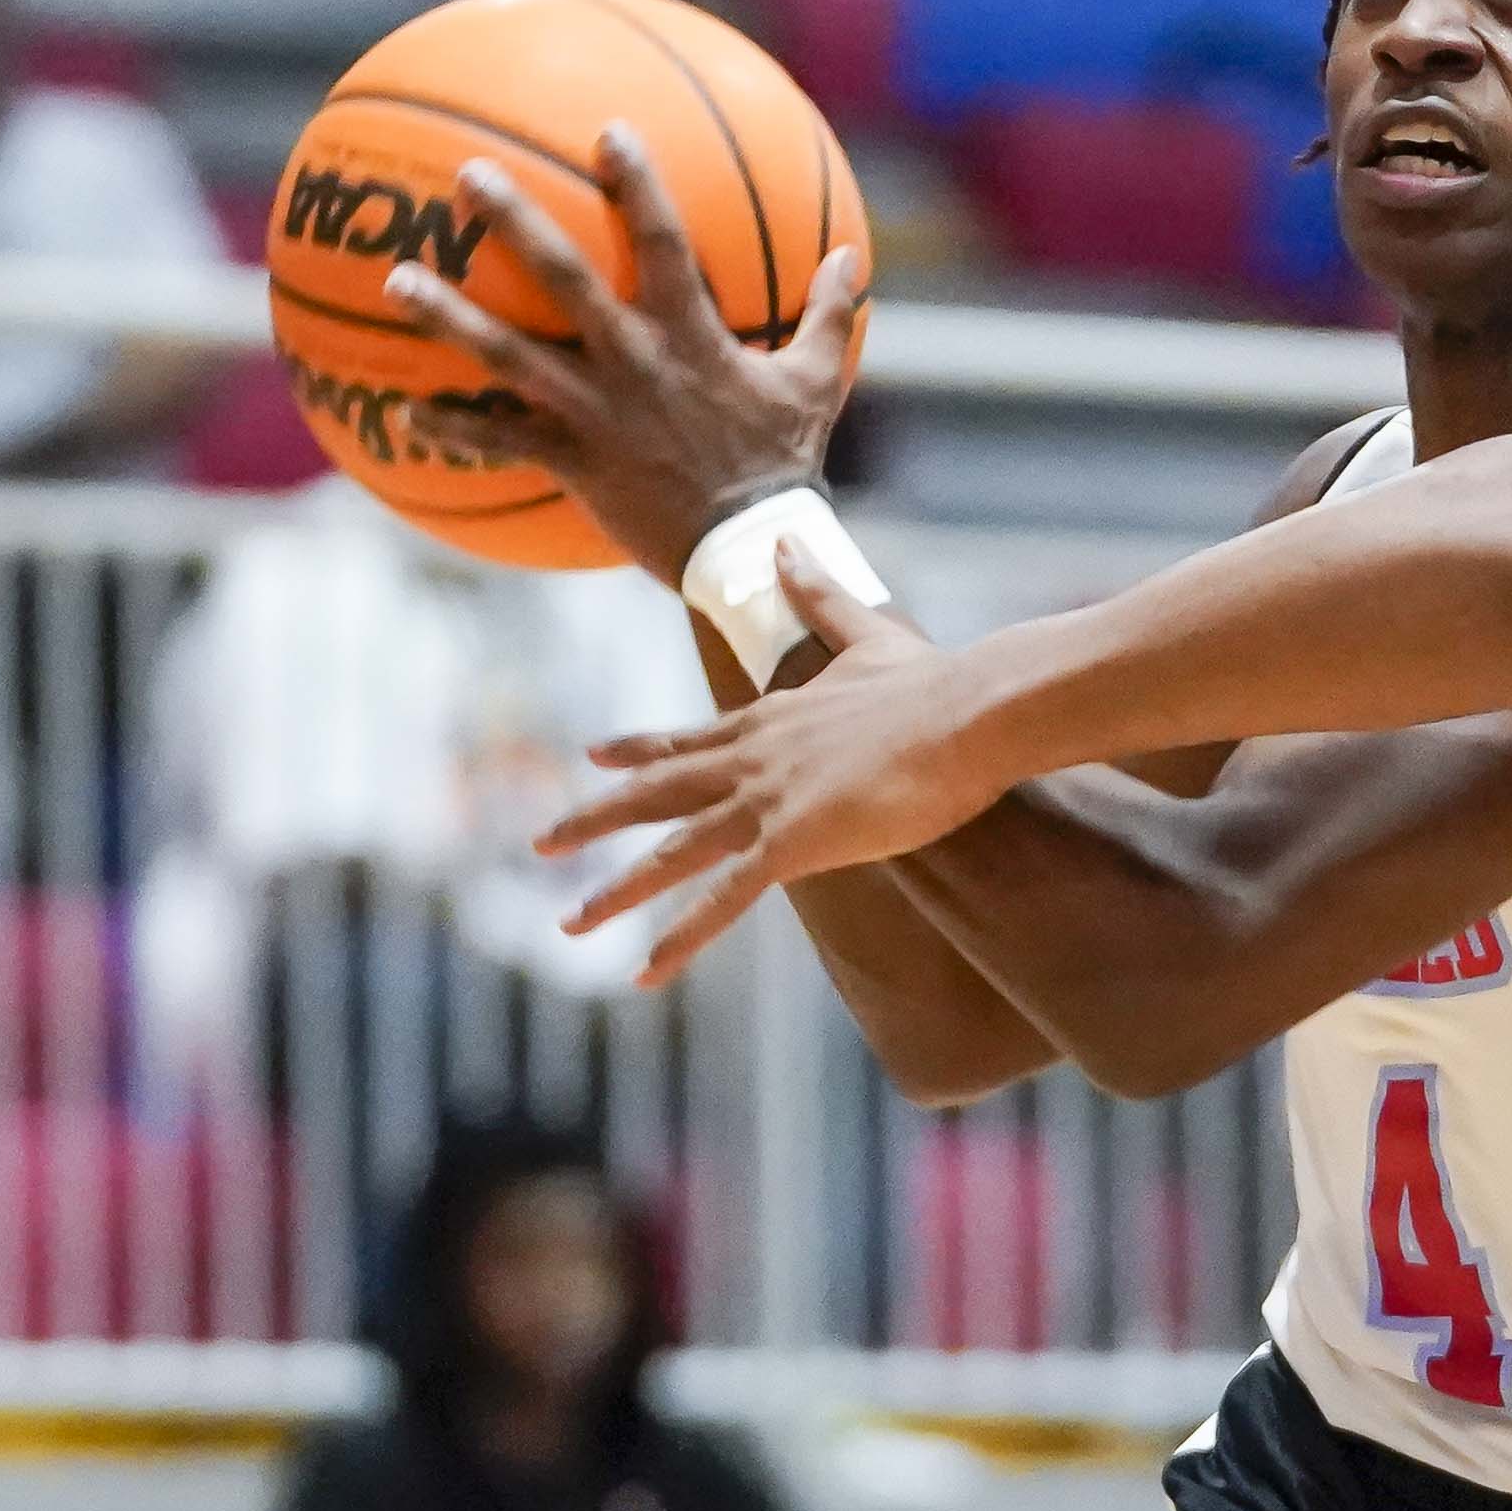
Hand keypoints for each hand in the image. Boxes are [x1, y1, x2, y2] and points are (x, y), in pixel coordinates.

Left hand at [386, 121, 865, 586]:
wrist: (750, 550)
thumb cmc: (782, 461)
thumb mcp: (818, 382)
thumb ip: (830, 314)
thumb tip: (854, 255)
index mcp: (693, 337)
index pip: (663, 243)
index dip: (638, 185)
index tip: (608, 132)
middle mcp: (635, 364)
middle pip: (565, 282)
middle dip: (516, 224)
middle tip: (468, 176)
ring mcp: (596, 412)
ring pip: (510, 356)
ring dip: (450, 317)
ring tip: (397, 280)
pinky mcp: (573, 460)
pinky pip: (502, 441)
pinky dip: (454, 428)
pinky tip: (406, 412)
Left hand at [538, 545, 1009, 983]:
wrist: (968, 712)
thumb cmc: (934, 682)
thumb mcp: (868, 635)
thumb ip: (822, 595)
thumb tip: (787, 538)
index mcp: (773, 717)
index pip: (691, 736)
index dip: (639, 749)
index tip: (595, 754)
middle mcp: (753, 758)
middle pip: (657, 793)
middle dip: (594, 818)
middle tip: (542, 843)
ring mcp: (766, 800)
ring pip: (671, 852)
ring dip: (616, 891)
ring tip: (569, 923)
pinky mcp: (792, 841)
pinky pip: (721, 900)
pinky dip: (679, 938)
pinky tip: (643, 971)